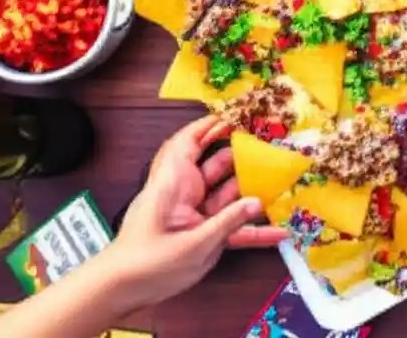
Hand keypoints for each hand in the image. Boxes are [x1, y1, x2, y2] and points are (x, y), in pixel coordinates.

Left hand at [104, 116, 285, 307]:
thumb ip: (227, 223)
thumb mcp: (192, 245)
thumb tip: (257, 203)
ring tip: (284, 185)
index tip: (237, 115)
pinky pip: (229, 226)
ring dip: (253, 193)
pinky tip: (278, 233)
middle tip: (273, 147)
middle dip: (243, 156)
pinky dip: (251, 229)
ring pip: (227, 195)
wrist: (122, 292)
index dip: (210, 126)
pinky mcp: (200, 233)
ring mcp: (193, 213)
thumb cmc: (145, 264)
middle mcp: (184, 193)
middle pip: (216, 166)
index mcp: (173, 184)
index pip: (189, 143)